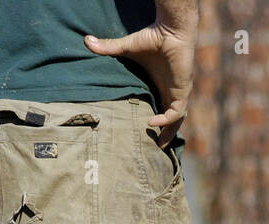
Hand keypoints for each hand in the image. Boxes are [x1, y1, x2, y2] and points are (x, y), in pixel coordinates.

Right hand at [85, 18, 195, 146]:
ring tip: (158, 145)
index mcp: (162, 85)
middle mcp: (171, 91)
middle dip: (166, 134)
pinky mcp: (182, 90)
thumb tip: (87, 41)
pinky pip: (176, 112)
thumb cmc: (153, 36)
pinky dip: (165, 120)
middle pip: (172, 119)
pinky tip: (152, 123)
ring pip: (177, 119)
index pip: (162, 108)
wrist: (170, 29)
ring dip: (169, 132)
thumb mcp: (127, 48)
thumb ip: (108, 48)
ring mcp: (178, 92)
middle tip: (156, 149)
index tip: (145, 131)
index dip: (158, 121)